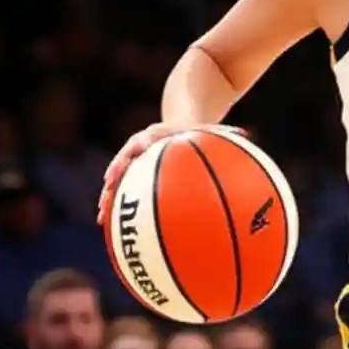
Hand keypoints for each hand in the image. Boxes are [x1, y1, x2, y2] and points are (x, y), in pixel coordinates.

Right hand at [97, 122, 244, 224]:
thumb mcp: (209, 129)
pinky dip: (118, 205)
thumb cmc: (196, 130)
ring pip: (116, 179)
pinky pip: (123, 190)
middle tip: (108, 190)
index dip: (140, 145)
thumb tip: (246, 132)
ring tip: (103, 218)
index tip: (136, 152)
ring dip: (110, 196)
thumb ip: (224, 132)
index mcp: (157, 134)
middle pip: (122, 160)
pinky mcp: (133, 172)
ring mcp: (134, 161)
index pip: (146, 137)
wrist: (179, 120)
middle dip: (115, 175)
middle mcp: (140, 146)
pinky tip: (112, 228)